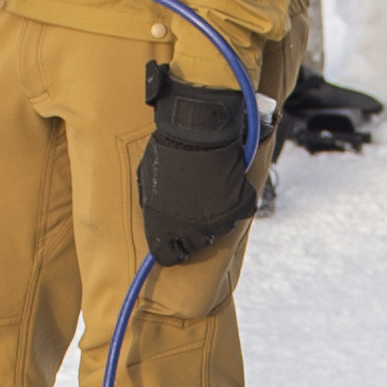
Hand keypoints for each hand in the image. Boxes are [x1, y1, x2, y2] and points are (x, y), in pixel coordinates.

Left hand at [137, 60, 256, 263]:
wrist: (197, 130)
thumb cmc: (167, 150)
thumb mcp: (146, 182)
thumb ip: (153, 206)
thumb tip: (157, 218)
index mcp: (163, 226)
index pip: (167, 256)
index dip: (171, 249)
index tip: (176, 243)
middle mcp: (190, 230)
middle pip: (195, 245)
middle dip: (193, 231)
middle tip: (194, 208)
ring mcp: (218, 221)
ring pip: (218, 230)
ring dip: (215, 216)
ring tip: (209, 191)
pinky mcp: (240, 206)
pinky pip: (240, 212)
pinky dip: (237, 201)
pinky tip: (227, 186)